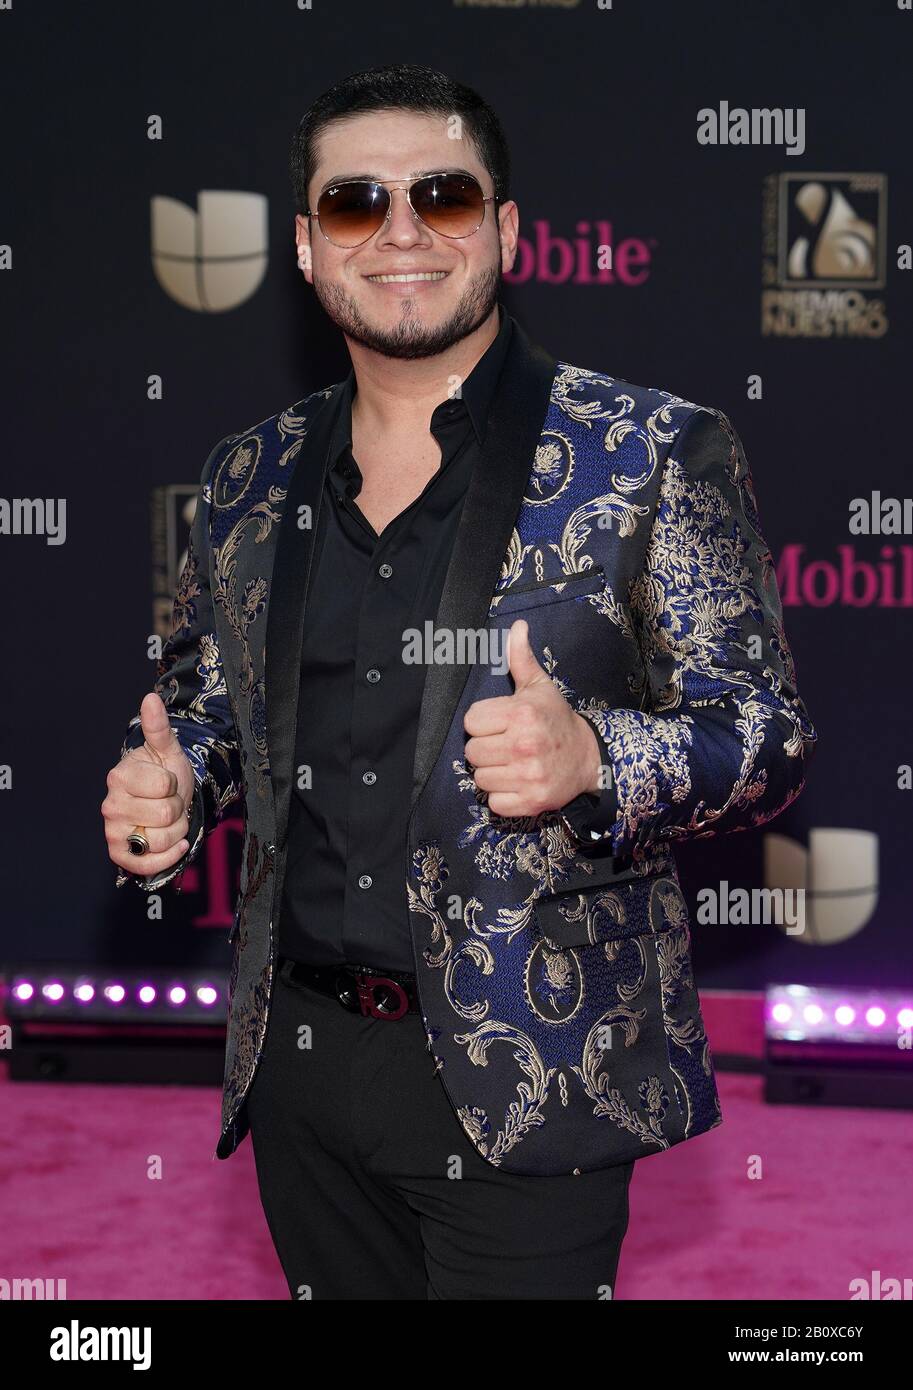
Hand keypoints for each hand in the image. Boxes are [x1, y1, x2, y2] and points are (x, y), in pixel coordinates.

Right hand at [102, 691, 195, 877]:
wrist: (165, 801)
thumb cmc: (165, 774)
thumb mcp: (167, 750)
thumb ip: (159, 727)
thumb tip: (150, 698)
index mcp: (119, 775)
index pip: (164, 786)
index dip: (175, 785)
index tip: (168, 782)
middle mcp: (110, 804)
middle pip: (166, 814)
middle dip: (177, 809)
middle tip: (169, 802)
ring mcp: (113, 831)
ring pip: (161, 840)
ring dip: (176, 832)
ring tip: (168, 820)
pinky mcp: (119, 855)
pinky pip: (147, 865)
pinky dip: (169, 856)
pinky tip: (176, 844)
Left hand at [463, 619, 603, 818]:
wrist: (588, 758)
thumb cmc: (556, 719)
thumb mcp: (539, 687)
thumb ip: (521, 658)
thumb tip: (517, 627)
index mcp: (522, 714)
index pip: (471, 722)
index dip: (483, 723)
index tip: (501, 723)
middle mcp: (524, 745)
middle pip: (472, 752)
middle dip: (486, 748)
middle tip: (506, 745)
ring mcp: (528, 776)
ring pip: (480, 779)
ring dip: (492, 773)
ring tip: (512, 763)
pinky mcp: (531, 802)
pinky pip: (494, 802)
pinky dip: (502, 796)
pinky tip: (517, 782)